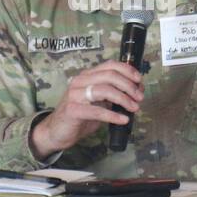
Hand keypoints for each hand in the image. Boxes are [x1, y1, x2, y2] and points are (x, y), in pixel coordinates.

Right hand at [30, 60, 144, 159]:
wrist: (57, 132)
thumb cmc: (80, 116)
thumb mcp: (99, 102)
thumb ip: (113, 95)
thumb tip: (136, 91)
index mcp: (87, 76)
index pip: (109, 65)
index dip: (127, 70)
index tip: (139, 80)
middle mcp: (80, 81)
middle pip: (109, 76)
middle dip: (129, 86)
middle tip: (139, 97)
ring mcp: (74, 95)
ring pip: (104, 90)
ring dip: (123, 99)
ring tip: (134, 108)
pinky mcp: (72, 110)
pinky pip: (96, 111)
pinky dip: (112, 115)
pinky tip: (123, 119)